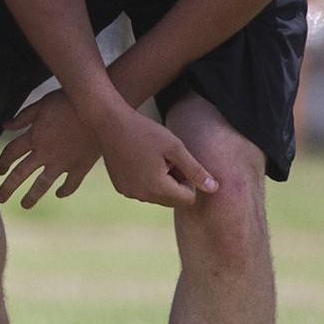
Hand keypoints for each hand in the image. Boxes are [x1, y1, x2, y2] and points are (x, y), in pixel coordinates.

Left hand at [0, 89, 100, 206]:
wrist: (99, 109)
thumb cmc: (69, 101)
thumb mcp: (42, 104)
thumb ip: (23, 117)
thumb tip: (5, 126)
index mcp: (34, 137)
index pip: (11, 154)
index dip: (2, 163)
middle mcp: (45, 153)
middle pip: (20, 173)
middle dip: (8, 187)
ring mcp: (63, 162)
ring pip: (43, 184)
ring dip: (32, 196)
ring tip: (25, 205)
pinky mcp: (81, 166)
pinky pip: (71, 183)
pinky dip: (64, 190)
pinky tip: (58, 194)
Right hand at [92, 102, 217, 207]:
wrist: (109, 122)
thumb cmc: (145, 131)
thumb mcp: (175, 147)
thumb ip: (196, 170)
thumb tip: (214, 189)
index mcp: (157, 187)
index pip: (188, 199)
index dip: (189, 181)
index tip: (179, 162)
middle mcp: (141, 195)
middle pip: (173, 200)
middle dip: (175, 184)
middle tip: (166, 160)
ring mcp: (128, 193)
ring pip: (158, 197)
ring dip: (161, 182)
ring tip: (151, 159)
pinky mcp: (120, 188)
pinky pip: (143, 192)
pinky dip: (146, 181)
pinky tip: (139, 160)